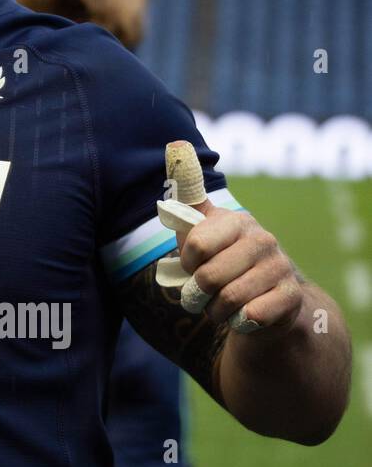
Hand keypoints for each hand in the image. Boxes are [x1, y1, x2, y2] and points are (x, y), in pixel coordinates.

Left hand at [164, 140, 302, 339]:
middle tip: (202, 293)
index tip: (190, 264)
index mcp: (236, 221)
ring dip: (215, 310)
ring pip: (228, 299)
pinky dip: (238, 321)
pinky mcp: (290, 296)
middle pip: (209, 276)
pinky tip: (243, 316)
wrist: (264, 304)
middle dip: (197, 292)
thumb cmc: (221, 262)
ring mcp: (280, 267)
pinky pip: (252, 315)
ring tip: (219, 305)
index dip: (187, 261)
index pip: (196, 244)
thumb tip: (176, 145)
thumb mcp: (198, 230)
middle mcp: (262, 239)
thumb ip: (186, 195)